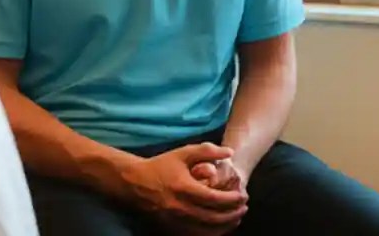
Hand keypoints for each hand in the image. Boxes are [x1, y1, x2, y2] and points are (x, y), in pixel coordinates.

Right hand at [118, 143, 248, 229]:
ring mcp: (174, 221)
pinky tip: (219, 228)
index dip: (232, 199)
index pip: (215, 199)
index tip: (243, 195)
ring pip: (206, 230)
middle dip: (233, 214)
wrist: (134, 183)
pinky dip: (210, 234)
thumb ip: (207, 151)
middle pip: (214, 217)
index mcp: (185, 188)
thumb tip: (230, 152)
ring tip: (236, 218)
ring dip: (225, 226)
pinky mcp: (170, 229)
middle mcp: (180, 208)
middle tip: (244, 207)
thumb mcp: (183, 153)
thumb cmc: (161, 166)